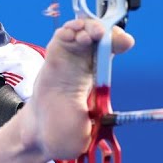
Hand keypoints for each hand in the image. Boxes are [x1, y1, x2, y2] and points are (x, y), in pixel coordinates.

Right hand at [24, 18, 134, 161]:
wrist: (38, 135)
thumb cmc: (64, 133)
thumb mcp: (88, 132)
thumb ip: (98, 124)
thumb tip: (112, 121)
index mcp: (98, 79)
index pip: (112, 52)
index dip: (119, 43)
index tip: (124, 43)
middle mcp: (85, 66)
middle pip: (100, 37)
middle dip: (105, 30)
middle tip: (101, 34)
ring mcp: (68, 60)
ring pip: (81, 32)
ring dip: (86, 27)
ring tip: (86, 35)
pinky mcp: (51, 58)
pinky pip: (61, 37)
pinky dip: (67, 30)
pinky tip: (70, 33)